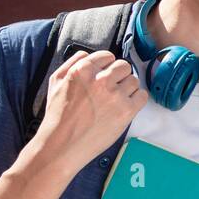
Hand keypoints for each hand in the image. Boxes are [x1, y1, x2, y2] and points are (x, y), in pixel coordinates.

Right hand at [31, 50, 145, 173]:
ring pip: (134, 80)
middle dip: (118, 76)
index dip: (106, 66)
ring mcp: (116, 96)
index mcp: (82, 70)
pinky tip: (124, 107)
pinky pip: (142, 95)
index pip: (107, 56)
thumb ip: (71, 64)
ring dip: (127, 88)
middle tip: (111, 88)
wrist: (63, 145)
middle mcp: (100, 81)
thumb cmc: (58, 116)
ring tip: (114, 100)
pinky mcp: (127, 110)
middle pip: (124, 66)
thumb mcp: (55, 83)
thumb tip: (86, 54)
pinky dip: (136, 100)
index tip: (104, 75)